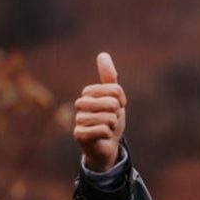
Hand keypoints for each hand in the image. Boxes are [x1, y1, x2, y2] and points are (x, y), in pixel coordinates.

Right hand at [73, 52, 126, 171]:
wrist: (106, 145)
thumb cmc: (109, 120)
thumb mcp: (113, 98)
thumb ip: (109, 78)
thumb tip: (102, 54)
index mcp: (88, 93)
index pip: (115, 91)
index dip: (121, 102)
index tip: (116, 109)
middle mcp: (80, 104)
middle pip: (112, 103)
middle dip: (117, 115)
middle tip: (110, 121)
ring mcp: (78, 120)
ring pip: (109, 118)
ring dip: (113, 126)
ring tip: (106, 129)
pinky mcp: (79, 135)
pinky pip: (104, 130)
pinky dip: (108, 135)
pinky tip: (102, 137)